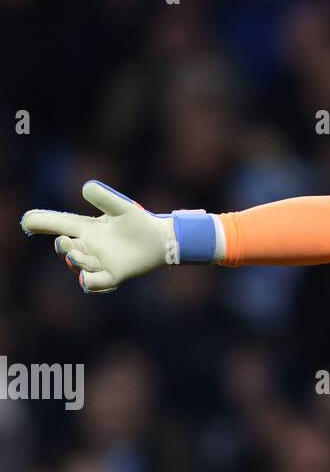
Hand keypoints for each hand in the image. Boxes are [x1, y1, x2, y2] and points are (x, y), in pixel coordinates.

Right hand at [21, 180, 216, 292]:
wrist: (160, 240)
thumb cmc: (138, 222)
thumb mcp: (119, 206)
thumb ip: (103, 196)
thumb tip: (84, 188)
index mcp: (86, 228)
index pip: (58, 224)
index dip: (41, 222)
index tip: (27, 222)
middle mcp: (89, 247)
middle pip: (65, 248)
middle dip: (62, 246)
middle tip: (64, 241)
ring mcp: (100, 263)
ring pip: (79, 265)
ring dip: (77, 260)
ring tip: (81, 254)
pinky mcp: (114, 275)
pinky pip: (96, 283)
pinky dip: (91, 283)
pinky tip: (87, 280)